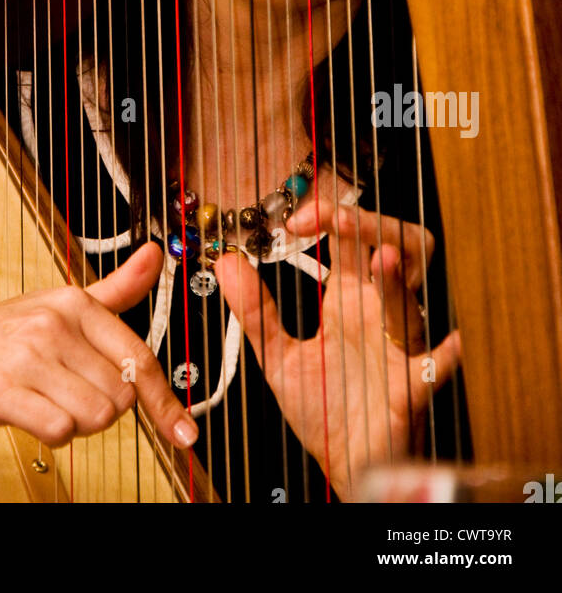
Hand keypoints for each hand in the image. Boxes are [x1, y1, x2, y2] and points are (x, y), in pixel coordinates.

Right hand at [0, 242, 197, 451]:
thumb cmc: (0, 334)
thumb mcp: (60, 304)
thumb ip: (115, 288)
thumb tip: (157, 253)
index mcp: (74, 302)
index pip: (140, 357)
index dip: (165, 402)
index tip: (184, 431)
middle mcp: (53, 324)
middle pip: (121, 396)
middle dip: (103, 408)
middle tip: (71, 394)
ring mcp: (26, 356)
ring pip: (95, 416)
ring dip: (79, 423)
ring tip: (50, 402)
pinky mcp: (1, 391)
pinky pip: (58, 431)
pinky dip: (53, 434)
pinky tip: (33, 414)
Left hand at [214, 202, 459, 498]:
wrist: (343, 461)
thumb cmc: (323, 407)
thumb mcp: (278, 356)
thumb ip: (256, 310)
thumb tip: (226, 263)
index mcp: (349, 297)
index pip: (351, 237)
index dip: (330, 215)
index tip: (295, 220)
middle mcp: (377, 312)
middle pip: (396, 248)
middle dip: (373, 225)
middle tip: (339, 220)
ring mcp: (397, 347)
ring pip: (411, 300)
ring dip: (397, 279)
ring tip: (381, 257)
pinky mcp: (410, 388)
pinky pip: (437, 368)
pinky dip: (447, 355)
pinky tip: (452, 342)